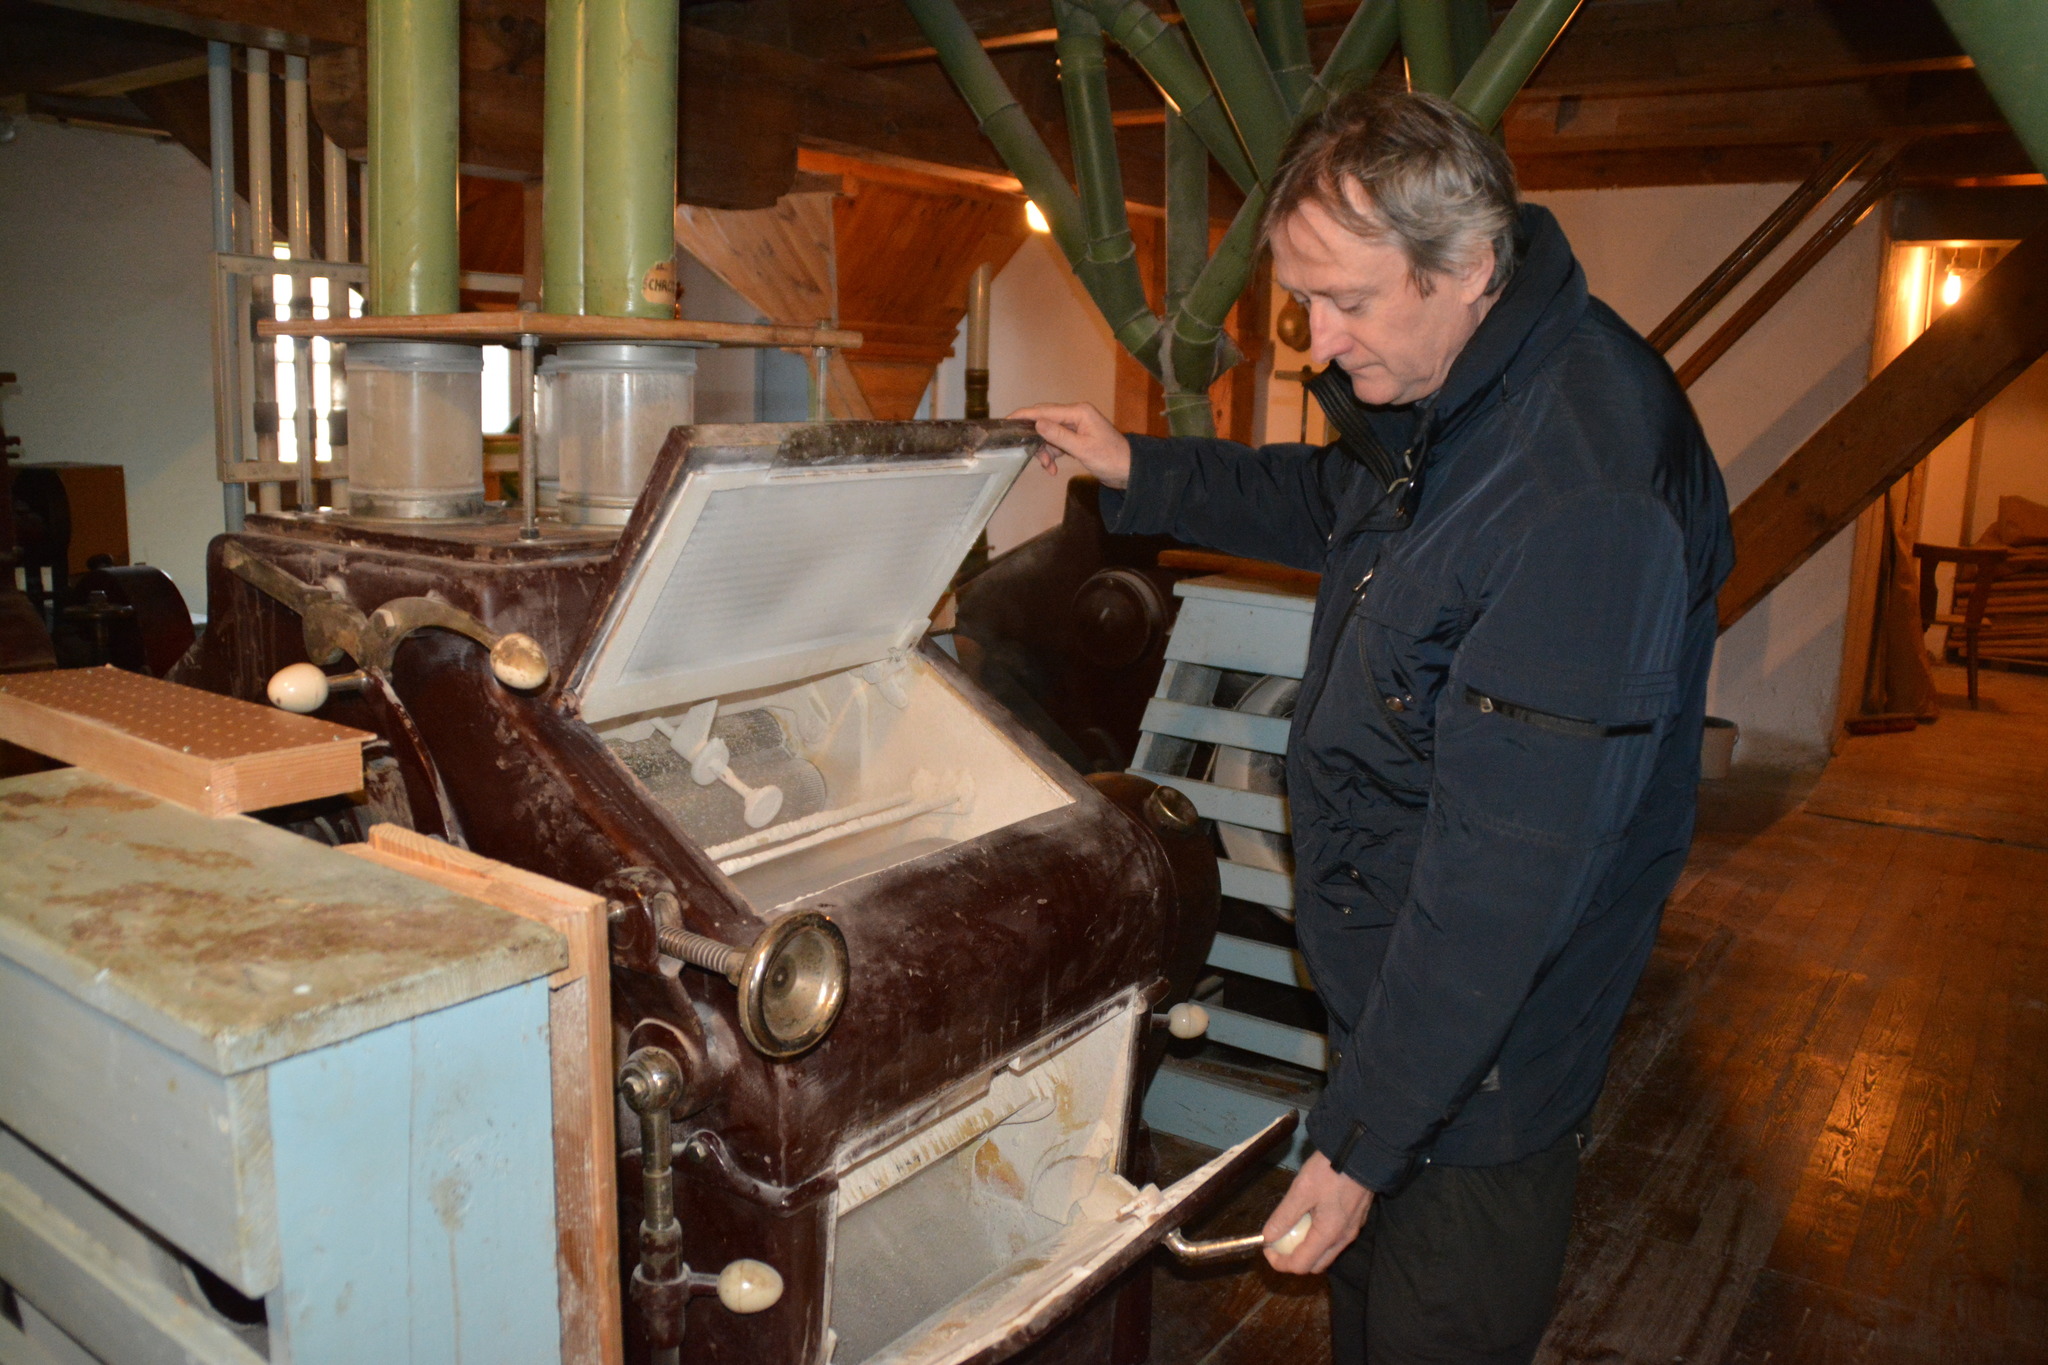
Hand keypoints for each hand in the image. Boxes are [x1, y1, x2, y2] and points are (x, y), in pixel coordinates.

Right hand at [1008, 402, 1131, 487]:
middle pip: (1044, 421)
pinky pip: (1056, 443)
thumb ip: (1058, 436)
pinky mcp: (1076, 437)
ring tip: (1048, 467)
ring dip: (1044, 451)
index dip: (1024, 415)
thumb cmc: (1110, 459)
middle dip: (1035, 439)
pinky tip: (1053, 468)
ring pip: (1048, 434)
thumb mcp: (1082, 449)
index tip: (1006, 421)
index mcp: (1078, 412)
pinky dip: (1052, 455)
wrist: (1129, 471)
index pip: (1045, 410)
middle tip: (1026, 453)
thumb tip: (1037, 423)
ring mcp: (1076, 426)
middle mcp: (1075, 415)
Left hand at [1262, 1152, 1373, 1274]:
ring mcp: (1352, 1230)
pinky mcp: (1356, 1220)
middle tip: (1278, 1243)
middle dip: (1293, 1260)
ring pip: (1326, 1253)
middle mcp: (1343, 1239)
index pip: (1301, 1265)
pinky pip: (1335, 1240)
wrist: (1362, 1152)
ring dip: (1307, 1249)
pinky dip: (1319, 1238)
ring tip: (1293, 1229)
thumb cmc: (1330, 1171)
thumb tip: (1268, 1237)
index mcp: (1328, 1235)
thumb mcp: (1301, 1191)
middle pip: (1315, 1264)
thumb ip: (1284, 1216)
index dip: (1279, 1262)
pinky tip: (1311, 1218)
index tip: (1267, 1248)